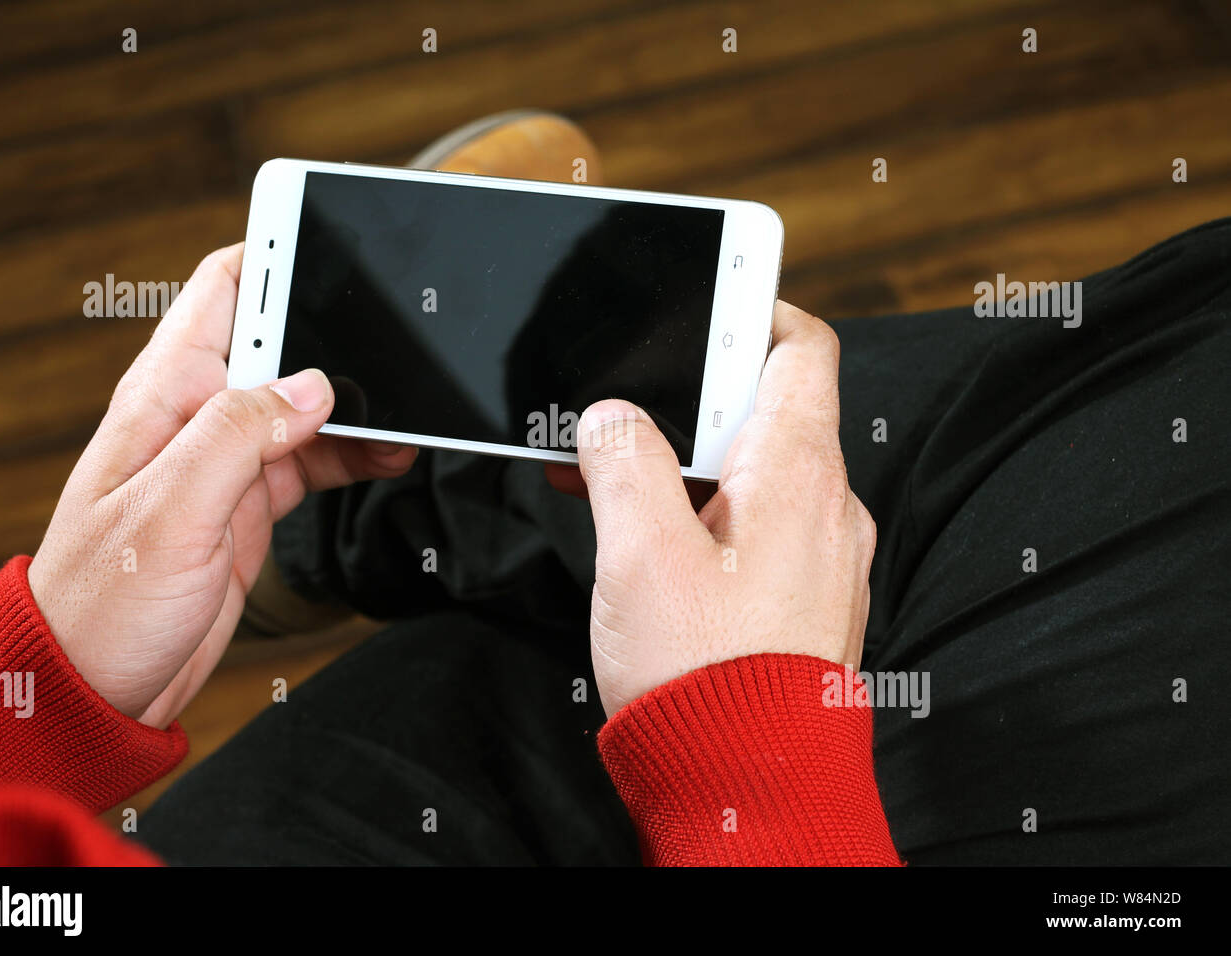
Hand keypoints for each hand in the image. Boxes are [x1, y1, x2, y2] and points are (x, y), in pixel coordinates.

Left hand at [28, 244, 416, 727]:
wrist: (97, 686)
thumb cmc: (103, 602)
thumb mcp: (171, 510)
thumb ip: (240, 435)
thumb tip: (313, 384)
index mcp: (167, 394)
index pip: (226, 287)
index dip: (279, 251)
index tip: (338, 238)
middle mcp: (199, 415)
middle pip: (283, 338)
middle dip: (340, 332)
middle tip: (399, 340)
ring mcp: (228, 459)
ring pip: (309, 402)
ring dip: (361, 402)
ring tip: (410, 412)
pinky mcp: (251, 503)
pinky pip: (316, 457)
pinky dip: (358, 452)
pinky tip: (391, 455)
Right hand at [556, 301, 874, 716]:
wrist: (747, 789)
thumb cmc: (704, 679)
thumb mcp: (640, 553)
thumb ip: (623, 464)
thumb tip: (612, 417)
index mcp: (797, 475)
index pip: (801, 349)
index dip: (754, 307)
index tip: (706, 291)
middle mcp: (826, 508)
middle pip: (766, 408)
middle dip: (689, 397)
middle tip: (622, 404)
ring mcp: (820, 557)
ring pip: (753, 473)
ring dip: (685, 462)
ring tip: (611, 479)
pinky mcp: (800, 599)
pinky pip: (756, 527)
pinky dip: (703, 512)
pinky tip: (646, 538)